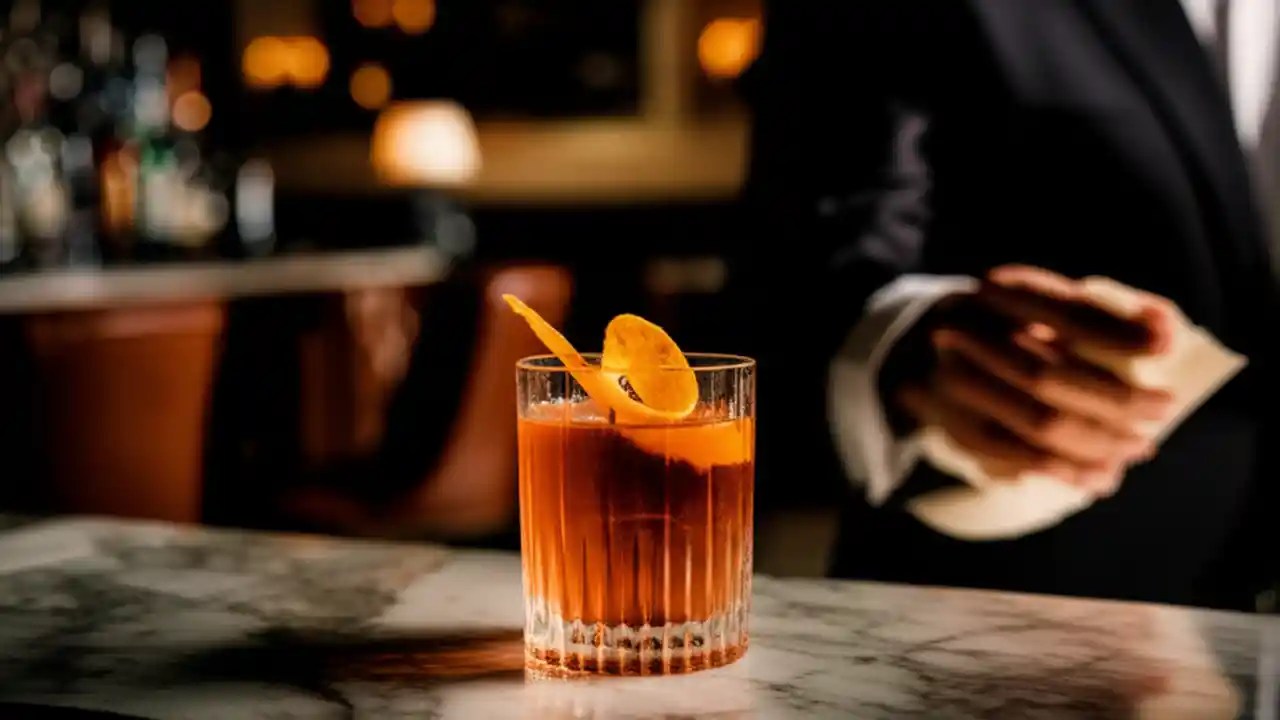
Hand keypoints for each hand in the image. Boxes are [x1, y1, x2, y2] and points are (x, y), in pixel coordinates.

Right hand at [894, 266, 1175, 496]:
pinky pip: (1017, 457)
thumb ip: (1109, 313)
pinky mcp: (954, 427)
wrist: (926, 350)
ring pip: (1036, 422)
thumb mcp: (1050, 303)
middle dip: (1116, 400)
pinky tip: (1098, 476)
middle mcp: (968, 333)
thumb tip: (1166, 332)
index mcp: (999, 293)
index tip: (1165, 348)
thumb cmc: (1014, 326)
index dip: (1115, 333)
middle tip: (1162, 411)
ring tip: (1137, 449)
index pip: (1062, 313)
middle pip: (1049, 375)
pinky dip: (1065, 469)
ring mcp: (953, 384)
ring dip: (1097, 442)